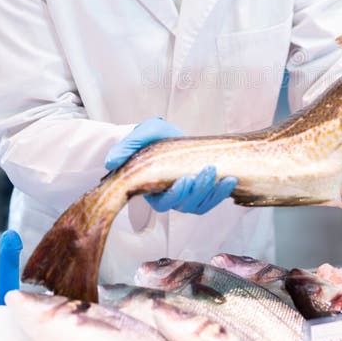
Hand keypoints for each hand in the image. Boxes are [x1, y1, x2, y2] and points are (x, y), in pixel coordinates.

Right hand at [105, 117, 236, 214]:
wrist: (169, 136)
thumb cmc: (153, 139)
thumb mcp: (141, 136)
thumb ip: (126, 148)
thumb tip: (111, 161)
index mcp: (152, 188)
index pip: (162, 202)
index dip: (174, 195)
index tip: (184, 180)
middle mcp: (169, 196)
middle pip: (184, 204)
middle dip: (198, 190)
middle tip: (208, 171)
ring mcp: (186, 196)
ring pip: (199, 204)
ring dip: (212, 192)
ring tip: (224, 176)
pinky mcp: (201, 192)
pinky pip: (212, 200)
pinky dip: (222, 193)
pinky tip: (230, 180)